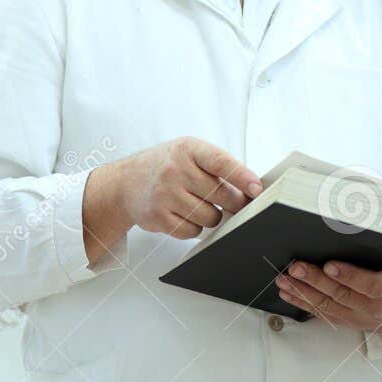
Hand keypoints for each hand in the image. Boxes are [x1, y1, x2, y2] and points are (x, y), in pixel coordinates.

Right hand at [83, 137, 263, 264]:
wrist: (124, 183)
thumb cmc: (163, 166)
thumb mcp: (187, 152)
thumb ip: (216, 165)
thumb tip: (251, 189)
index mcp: (187, 149)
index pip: (221, 163)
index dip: (242, 177)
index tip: (257, 189)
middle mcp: (175, 170)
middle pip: (222, 196)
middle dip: (233, 203)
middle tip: (232, 203)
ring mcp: (165, 195)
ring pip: (210, 217)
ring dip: (212, 216)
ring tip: (198, 205)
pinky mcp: (159, 217)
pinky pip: (193, 231)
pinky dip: (195, 227)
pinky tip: (184, 214)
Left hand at [273, 217, 381, 339]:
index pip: (373, 286)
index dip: (351, 278)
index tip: (330, 265)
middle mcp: (378, 307)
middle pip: (343, 296)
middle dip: (315, 282)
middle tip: (294, 265)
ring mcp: (361, 316)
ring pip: (329, 307)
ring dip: (303, 293)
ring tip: (283, 277)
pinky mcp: (348, 320)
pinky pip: (322, 314)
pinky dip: (302, 303)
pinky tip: (286, 292)